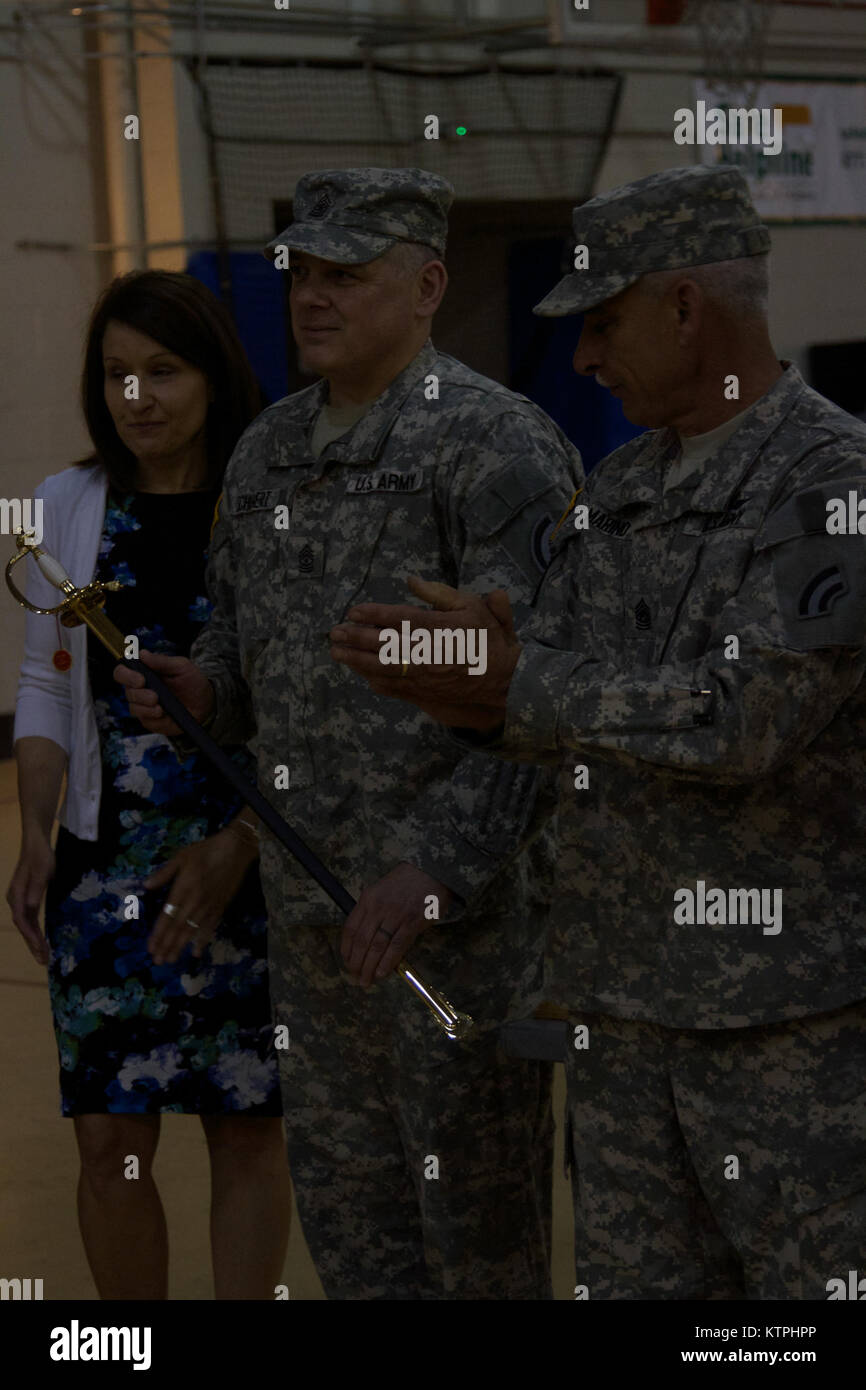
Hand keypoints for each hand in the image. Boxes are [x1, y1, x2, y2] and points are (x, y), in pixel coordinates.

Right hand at [6, 834, 54, 964]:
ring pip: (26, 925)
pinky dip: (35, 930)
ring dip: (34, 940)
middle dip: (33, 944)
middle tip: (44, 961)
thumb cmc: (40, 856)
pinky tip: (41, 940)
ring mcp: (20, 899)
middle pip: (23, 926)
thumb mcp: (41, 872)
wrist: (36, 843)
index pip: (22, 920)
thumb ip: (36, 890)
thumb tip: (31, 908)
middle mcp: (15, 900)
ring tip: (44, 956)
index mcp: (17, 895)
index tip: (40, 948)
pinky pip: (30, 918)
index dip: (31, 936)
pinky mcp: (26, 898)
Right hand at [113, 649, 213, 736]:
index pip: (122, 672)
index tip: (140, 679)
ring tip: (161, 707)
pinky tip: (163, 714)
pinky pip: (144, 719)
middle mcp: (140, 689)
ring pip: (133, 707)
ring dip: (146, 707)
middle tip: (155, 696)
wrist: (205, 702)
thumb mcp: (182, 667)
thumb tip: (142, 653)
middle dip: (139, 694)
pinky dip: (152, 716)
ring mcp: (144, 706)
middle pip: (127, 691)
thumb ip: (162, 661)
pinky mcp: (150, 720)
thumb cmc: (192, 681)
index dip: (126, 675)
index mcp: (144, 673)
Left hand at [145, 828, 257, 963]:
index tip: (150, 948)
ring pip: (192, 931)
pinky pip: (210, 927)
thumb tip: (146, 886)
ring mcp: (209, 906)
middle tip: (158, 961)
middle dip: (167, 945)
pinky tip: (196, 952)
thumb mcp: (181, 856)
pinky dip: (203, 941)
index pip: (167, 916)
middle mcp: (195, 901)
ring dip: (180, 946)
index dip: (158, 934)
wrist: (235, 850)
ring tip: (171, 960)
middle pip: (178, 928)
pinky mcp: (221, 907)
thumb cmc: (206, 851)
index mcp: (183, 888)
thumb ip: (164, 873)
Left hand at [329, 577, 520, 729]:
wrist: (502, 681)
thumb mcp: (471, 607)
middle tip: (335, 633)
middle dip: (355, 638)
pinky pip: (392, 687)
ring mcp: (422, 676)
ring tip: (337, 653)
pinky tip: (360, 673)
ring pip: (382, 668)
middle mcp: (425, 652)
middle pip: (382, 644)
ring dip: (356, 660)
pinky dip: (373, 680)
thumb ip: (440, 594)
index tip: (353, 611)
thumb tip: (411, 581)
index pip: (397, 619)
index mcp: (436, 628)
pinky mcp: (422, 693)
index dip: (372, 614)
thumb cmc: (487, 640)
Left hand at [340, 863, 452, 986]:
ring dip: (369, 967)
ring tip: (367, 980)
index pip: (350, 929)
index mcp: (368, 899)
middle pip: (362, 941)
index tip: (347, 961)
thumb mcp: (380, 890)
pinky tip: (382, 973)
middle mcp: (379, 907)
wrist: (430, 871)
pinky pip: (397, 946)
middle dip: (356, 963)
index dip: (346, 949)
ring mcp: (396, 915)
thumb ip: (371, 911)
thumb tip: (364, 940)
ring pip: (377, 946)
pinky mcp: (413, 922)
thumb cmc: (405, 882)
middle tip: (356, 977)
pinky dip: (388, 962)